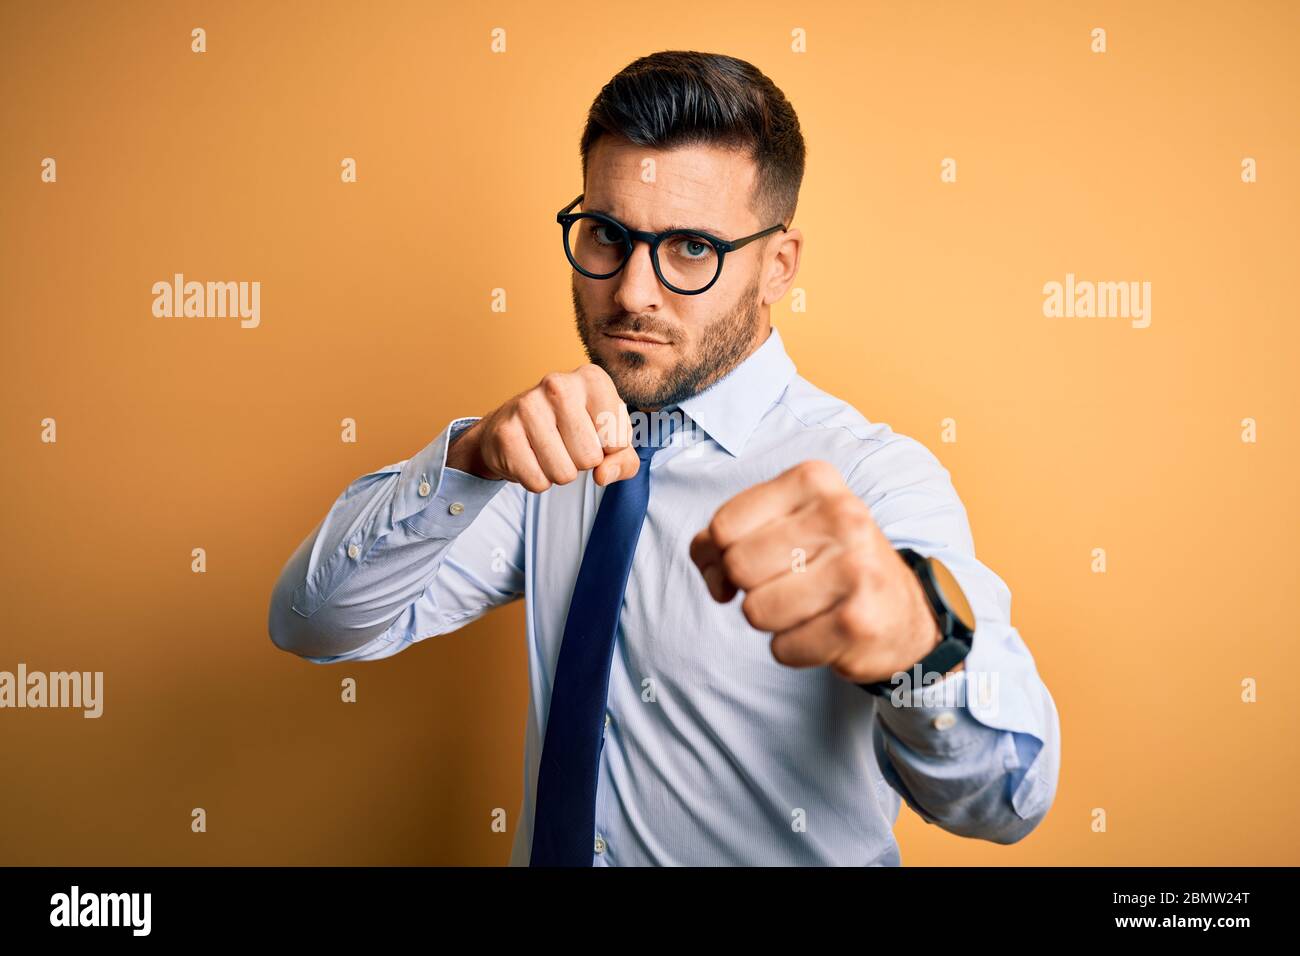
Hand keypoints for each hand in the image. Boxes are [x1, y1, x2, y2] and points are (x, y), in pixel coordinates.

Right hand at [446, 365, 640, 492]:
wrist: (514, 424)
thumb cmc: (573, 429)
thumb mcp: (609, 439)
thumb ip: (624, 461)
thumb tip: (603, 475)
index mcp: (592, 379)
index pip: (617, 441)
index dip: (609, 450)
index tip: (595, 435)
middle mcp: (559, 384)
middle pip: (590, 458)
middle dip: (582, 462)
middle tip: (568, 444)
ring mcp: (528, 406)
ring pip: (563, 473)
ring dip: (560, 472)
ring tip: (550, 450)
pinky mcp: (505, 432)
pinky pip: (537, 481)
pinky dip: (538, 480)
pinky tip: (530, 457)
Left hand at [689, 459, 946, 684]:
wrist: (904, 612)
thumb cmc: (828, 563)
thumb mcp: (783, 526)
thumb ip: (725, 535)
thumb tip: (709, 566)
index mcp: (815, 480)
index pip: (724, 525)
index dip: (720, 555)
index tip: (750, 562)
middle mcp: (842, 515)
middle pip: (737, 567)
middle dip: (749, 588)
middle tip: (786, 586)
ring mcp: (855, 568)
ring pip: (755, 611)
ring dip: (772, 622)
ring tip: (808, 607)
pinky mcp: (858, 621)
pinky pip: (782, 648)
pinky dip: (794, 649)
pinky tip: (825, 631)